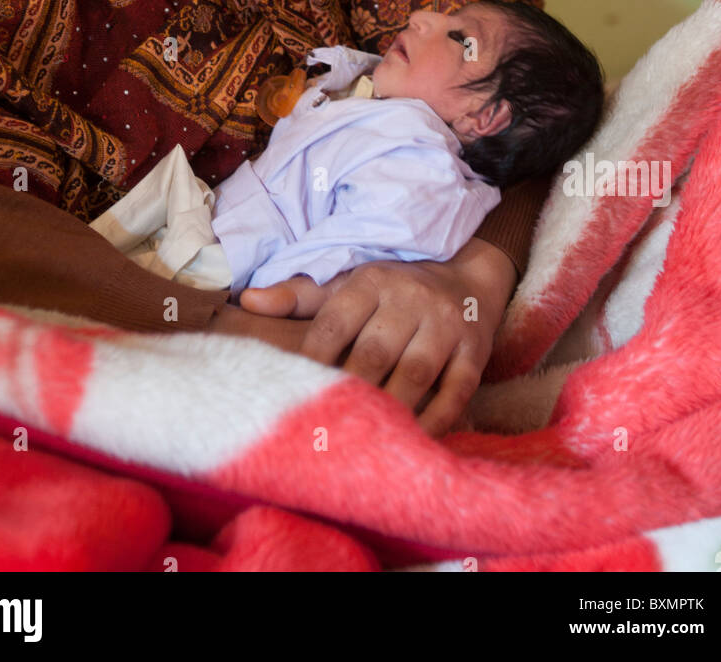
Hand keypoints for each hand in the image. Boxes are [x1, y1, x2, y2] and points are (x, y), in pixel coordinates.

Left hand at [239, 238, 517, 436]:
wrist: (467, 276)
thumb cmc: (392, 289)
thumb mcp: (346, 285)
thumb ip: (298, 297)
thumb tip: (246, 302)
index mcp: (370, 282)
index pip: (333, 325)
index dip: (312, 362)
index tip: (293, 397)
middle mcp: (409, 299)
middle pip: (373, 353)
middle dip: (349, 392)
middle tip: (323, 433)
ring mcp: (445, 325)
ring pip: (414, 373)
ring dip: (390, 410)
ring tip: (365, 444)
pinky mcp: (474, 350)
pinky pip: (456, 390)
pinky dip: (437, 420)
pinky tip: (414, 441)